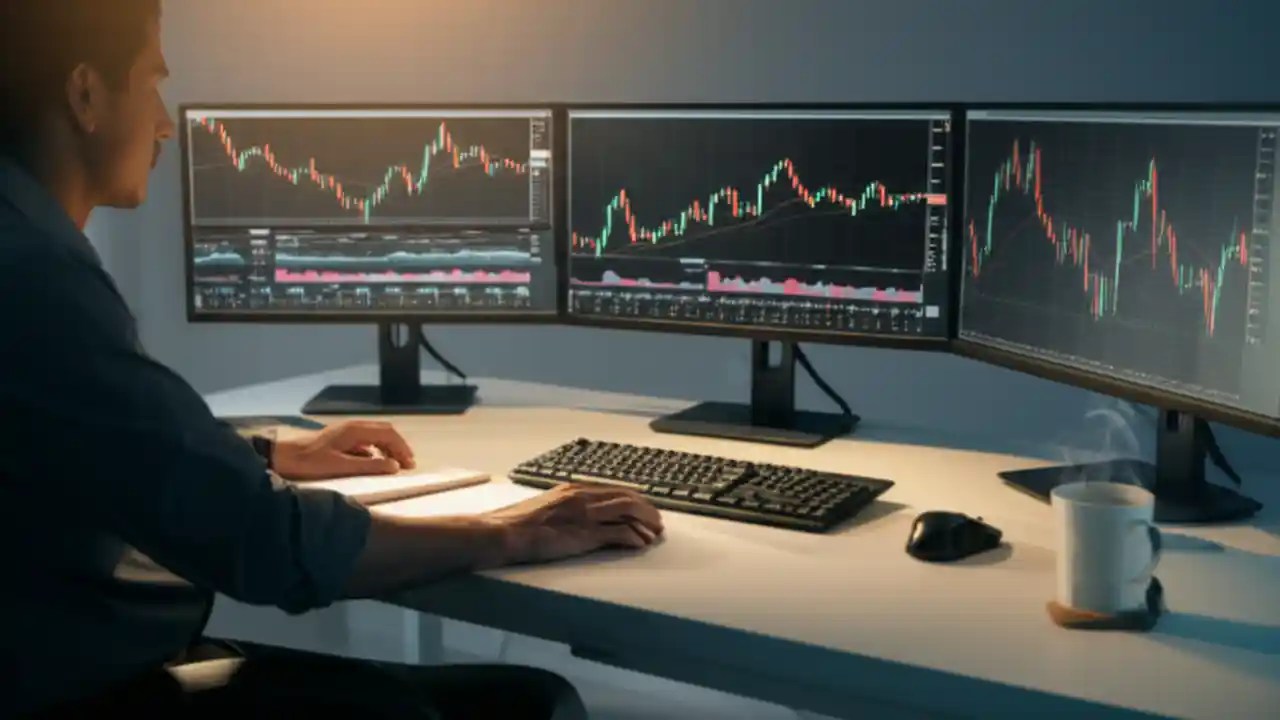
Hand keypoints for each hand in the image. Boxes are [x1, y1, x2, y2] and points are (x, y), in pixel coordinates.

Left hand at [271, 421, 416, 480]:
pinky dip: (376, 450)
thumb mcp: (340, 466)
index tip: (410, 464)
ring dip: (388, 448)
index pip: (388, 433)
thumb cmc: (309, 461)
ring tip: (395, 465)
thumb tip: (394, 466)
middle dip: (398, 447)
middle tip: (408, 465)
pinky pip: (365, 441)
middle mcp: (353, 426)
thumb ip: (369, 466)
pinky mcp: (340, 439)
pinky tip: (374, 463)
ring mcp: (346, 431)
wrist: (283, 455)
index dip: (402, 447)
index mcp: (355, 430)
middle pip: (385, 432)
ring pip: (376, 435)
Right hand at [485, 484, 664, 564]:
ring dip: (646, 523)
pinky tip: (640, 544)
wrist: (504, 532)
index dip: (634, 498)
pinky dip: (634, 538)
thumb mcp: (547, 506)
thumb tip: (580, 517)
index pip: (614, 489)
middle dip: (647, 509)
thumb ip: (566, 507)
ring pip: (629, 512)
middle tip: (657, 522)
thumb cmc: (518, 524)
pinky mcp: (585, 534)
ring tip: (654, 534)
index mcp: (574, 489)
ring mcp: (585, 514)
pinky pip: (619, 533)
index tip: (645, 506)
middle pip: (627, 497)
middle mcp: (583, 497)